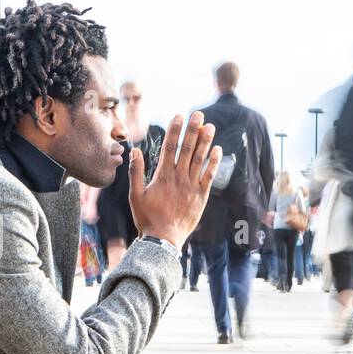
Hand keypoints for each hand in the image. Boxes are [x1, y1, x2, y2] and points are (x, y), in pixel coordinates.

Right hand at [129, 111, 219, 246]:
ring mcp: (192, 186)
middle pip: (187, 149)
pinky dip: (213, 162)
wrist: (164, 239)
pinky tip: (217, 149)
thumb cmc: (147, 218)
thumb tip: (135, 151)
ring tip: (210, 126)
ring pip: (199, 159)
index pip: (170, 147)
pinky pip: (209, 176)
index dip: (175, 130)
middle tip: (198, 114)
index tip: (179, 116)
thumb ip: (135, 172)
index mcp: (163, 175)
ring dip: (205, 142)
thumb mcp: (135, 195)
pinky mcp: (201, 196)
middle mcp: (179, 178)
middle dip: (193, 130)